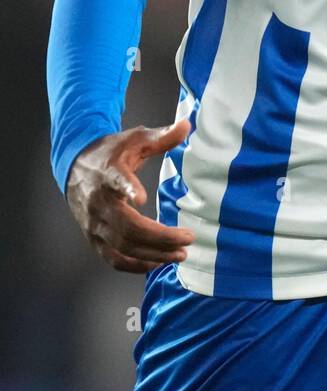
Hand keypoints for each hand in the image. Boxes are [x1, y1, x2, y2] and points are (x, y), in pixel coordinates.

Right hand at [66, 119, 194, 273]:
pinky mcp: (93, 238)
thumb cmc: (111, 153)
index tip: (141, 196)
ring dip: (153, 254)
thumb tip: (187, 125)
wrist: (75, 166)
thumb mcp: (134, 138)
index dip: (127, 188)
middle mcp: (98, 201)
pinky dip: (136, 265)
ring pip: (122, 246)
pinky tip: (158, 263)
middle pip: (126, 226)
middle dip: (160, 237)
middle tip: (187, 238)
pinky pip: (113, 259)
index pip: (115, 180)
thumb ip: (161, 136)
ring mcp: (94, 223)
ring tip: (180, 254)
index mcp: (108, 172)